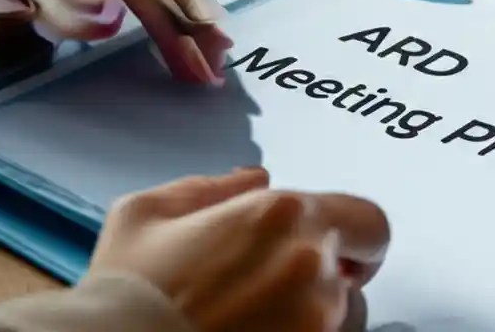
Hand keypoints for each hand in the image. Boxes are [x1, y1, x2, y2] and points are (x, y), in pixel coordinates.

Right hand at [90, 168, 388, 331]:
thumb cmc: (126, 287)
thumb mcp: (146, 214)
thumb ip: (209, 188)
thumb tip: (253, 179)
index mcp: (282, 213)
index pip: (368, 220)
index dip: (356, 236)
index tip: (337, 251)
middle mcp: (311, 261)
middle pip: (360, 270)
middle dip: (340, 273)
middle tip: (294, 286)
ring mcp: (315, 316)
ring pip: (346, 313)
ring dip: (317, 310)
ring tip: (263, 314)